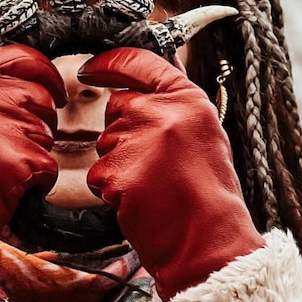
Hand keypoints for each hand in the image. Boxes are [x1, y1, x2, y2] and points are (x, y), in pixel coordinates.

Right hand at [0, 45, 65, 261]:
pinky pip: (49, 165)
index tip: (54, 92)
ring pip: (46, 133)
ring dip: (35, 156)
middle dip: (40, 125)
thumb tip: (32, 85)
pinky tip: (7, 189)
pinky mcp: (13, 159)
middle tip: (11, 152)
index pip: (18, 56)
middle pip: (40, 97)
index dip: (44, 72)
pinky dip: (38, 182)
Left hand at [77, 47, 264, 300]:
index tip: (92, 68)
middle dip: (125, 132)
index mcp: (188, 100)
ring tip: (153, 186)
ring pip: (106, 143)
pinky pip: (99, 174)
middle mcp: (162, 113)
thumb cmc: (209, 195)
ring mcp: (137, 141)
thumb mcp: (203, 136)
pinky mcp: (117, 171)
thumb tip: (147, 86)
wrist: (207, 240)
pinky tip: (140, 200)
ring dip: (120, 164)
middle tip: (153, 164)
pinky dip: (112, 189)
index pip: (140, 62)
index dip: (109, 62)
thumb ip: (175, 108)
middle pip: (118, 107)